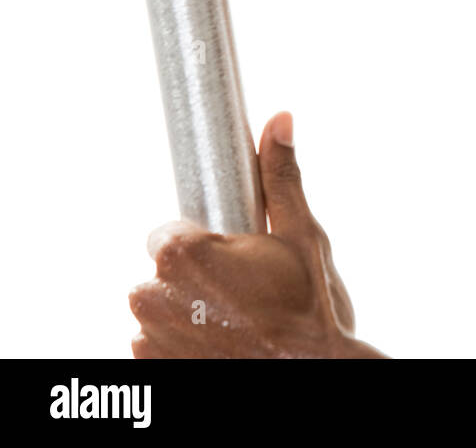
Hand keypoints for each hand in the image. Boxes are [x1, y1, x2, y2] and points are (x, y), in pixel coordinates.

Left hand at [129, 112, 384, 357]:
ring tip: (239, 322)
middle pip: (166, 270)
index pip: (171, 234)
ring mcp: (148, 336)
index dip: (206, 245)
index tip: (237, 260)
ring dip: (192, 310)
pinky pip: (159, 342)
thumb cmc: (310, 310)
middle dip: (200, 277)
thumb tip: (280, 121)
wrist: (310, 373)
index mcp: (183, 253)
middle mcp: (153, 294)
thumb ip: (281, 178)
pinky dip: (185, 341)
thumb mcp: (303, 238)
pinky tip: (223, 343)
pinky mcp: (150, 367)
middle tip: (247, 293)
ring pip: (164, 307)